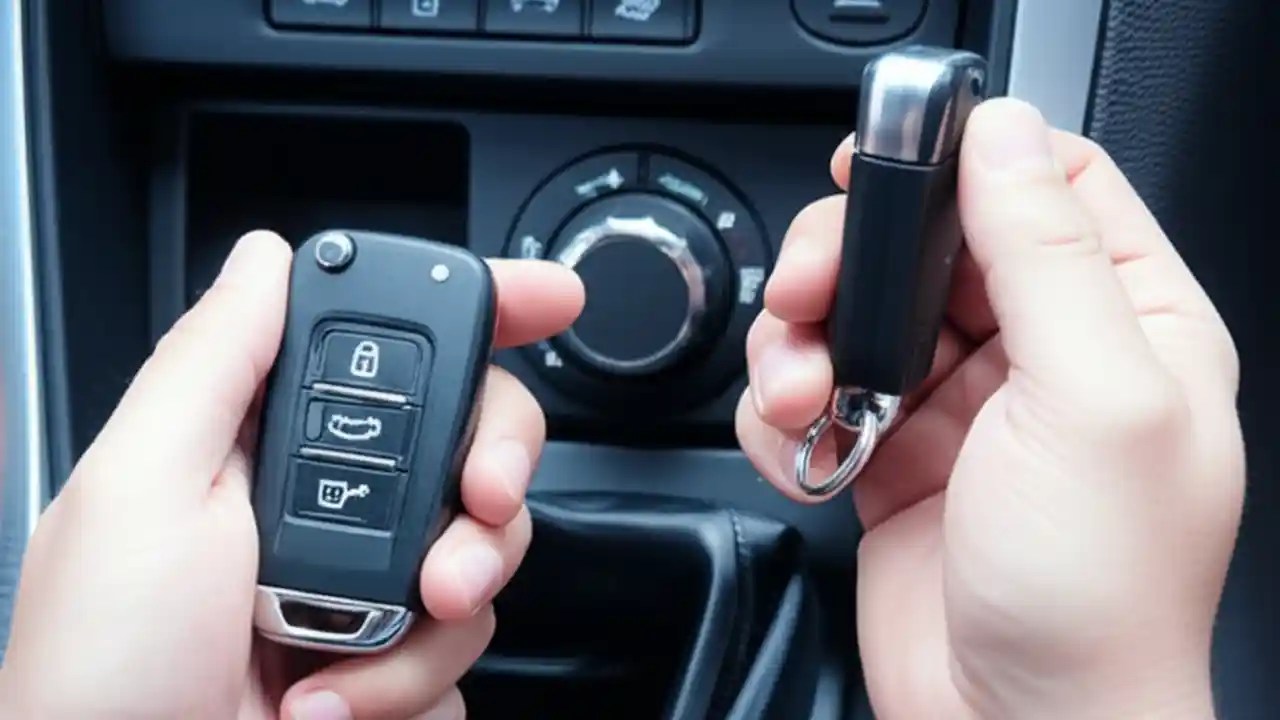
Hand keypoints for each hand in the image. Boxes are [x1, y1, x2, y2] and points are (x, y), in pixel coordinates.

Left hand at [0, 231, 584, 719]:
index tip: (551, 301)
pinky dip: (413, 687)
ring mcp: (371, 596)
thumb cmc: (100, 672)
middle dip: (495, 472)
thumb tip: (271, 258)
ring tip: (347, 664)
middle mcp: (330, 510)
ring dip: (434, 616)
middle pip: (474, 442)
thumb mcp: (139, 489)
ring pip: (484, 556)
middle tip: (479, 506)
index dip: (480, 311)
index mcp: (267, 446)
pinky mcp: (398, 672)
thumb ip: (213, 361)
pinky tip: (334, 707)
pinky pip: (468, 653)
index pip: (393, 349)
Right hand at [737, 99, 1243, 718]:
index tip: (881, 168)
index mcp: (1124, 321)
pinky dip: (784, 414)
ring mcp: (955, 406)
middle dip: (847, 259)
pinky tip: (805, 452)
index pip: (1047, 185)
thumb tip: (1003, 135)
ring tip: (798, 394)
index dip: (961, 158)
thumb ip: (1046, 254)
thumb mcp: (1094, 401)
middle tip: (808, 292)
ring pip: (851, 312)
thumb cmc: (1093, 596)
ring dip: (800, 342)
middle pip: (922, 240)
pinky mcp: (885, 454)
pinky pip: (810, 393)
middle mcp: (1037, 355)